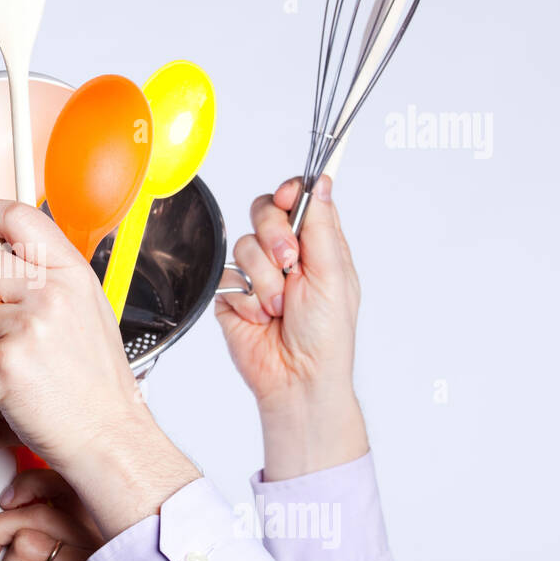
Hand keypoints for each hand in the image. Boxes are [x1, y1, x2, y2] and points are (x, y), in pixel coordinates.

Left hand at [0, 199, 198, 540]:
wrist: (107, 434)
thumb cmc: (95, 380)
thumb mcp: (85, 309)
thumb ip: (46, 274)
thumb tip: (0, 250)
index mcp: (72, 274)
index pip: (18, 218)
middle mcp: (49, 293)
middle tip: (1, 321)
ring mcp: (24, 327)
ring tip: (19, 356)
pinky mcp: (1, 362)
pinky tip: (13, 381)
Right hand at [214, 175, 368, 479]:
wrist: (297, 377)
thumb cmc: (326, 335)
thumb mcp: (333, 274)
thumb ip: (322, 225)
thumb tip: (323, 182)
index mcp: (316, 244)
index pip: (297, 199)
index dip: (289, 193)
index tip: (288, 201)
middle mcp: (285, 254)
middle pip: (263, 212)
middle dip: (274, 237)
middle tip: (289, 263)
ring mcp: (256, 273)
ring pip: (242, 246)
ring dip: (263, 279)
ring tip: (278, 305)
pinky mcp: (232, 294)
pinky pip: (225, 277)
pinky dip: (245, 299)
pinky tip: (261, 317)